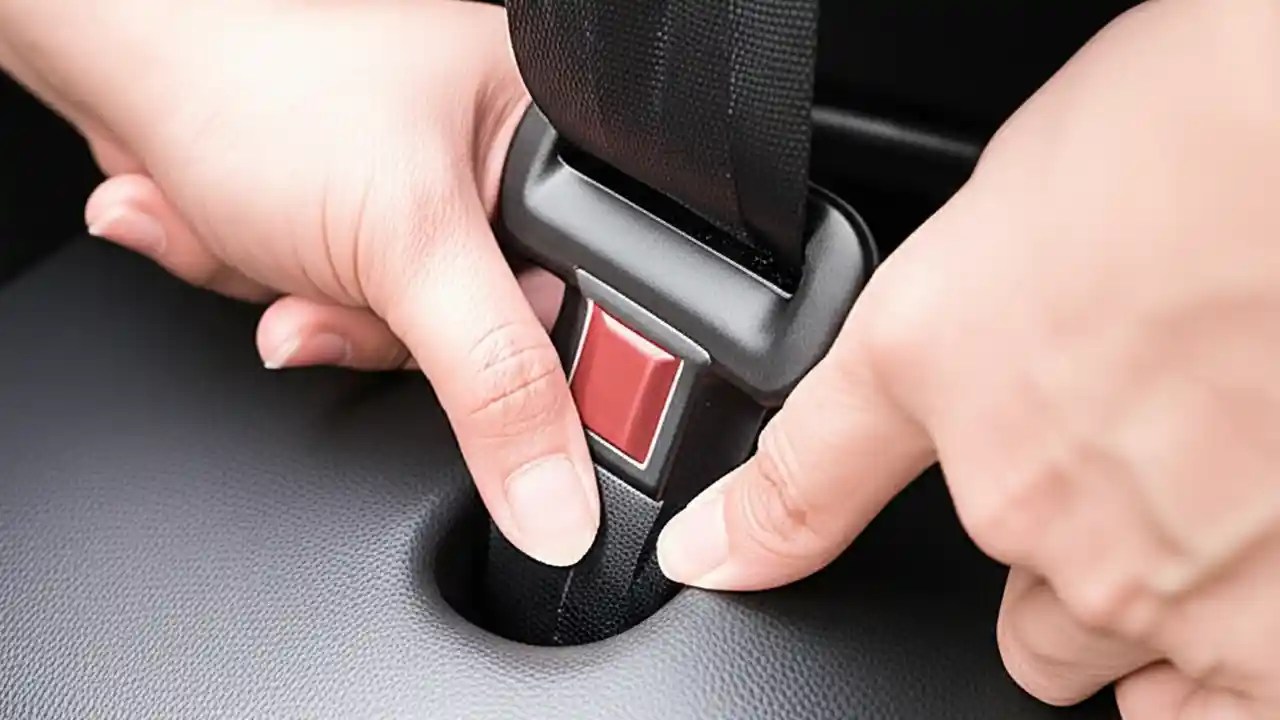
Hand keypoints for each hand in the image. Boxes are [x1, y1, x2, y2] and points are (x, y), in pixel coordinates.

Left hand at [0, 1, 597, 566]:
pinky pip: (352, 318)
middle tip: (343, 285)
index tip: (468, 367)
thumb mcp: (409, 250)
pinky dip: (290, 297)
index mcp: (548, 137)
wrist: (125, 70)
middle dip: (386, 327)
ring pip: (407, 339)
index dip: (530, 355)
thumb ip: (497, 388)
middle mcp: (491, 166)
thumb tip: (558, 497)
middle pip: (489, 332)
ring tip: (278, 248)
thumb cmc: (259, 92)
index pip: (590, 296)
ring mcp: (420, 202)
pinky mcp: (355, 231)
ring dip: (322, 312)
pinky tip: (249, 234)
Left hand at [657, 0, 1279, 715]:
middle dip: (1065, 571)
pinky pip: (1249, 714)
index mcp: (991, 482)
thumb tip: (707, 551)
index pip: (957, 589)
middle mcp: (1093, 565)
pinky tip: (1247, 577)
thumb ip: (823, 455)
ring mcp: (1216, 598)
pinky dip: (1238, 665)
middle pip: (1051, 632)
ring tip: (1206, 499)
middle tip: (1129, 460)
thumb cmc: (1157, 169)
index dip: (975, 536)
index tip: (1009, 503)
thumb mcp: (932, 308)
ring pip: (1159, 665)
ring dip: (1167, 614)